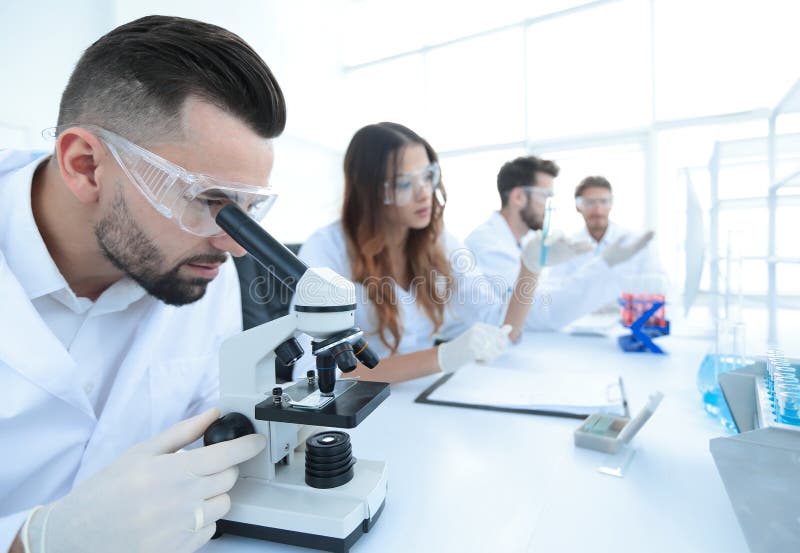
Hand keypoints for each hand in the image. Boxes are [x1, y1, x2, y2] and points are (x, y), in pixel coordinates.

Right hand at [24, 408, 265, 552]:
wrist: (77, 536)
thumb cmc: (105, 493)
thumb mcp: (140, 453)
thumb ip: (182, 433)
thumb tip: (212, 414)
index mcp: (174, 471)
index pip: (228, 454)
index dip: (249, 445)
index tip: (257, 441)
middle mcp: (184, 500)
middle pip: (229, 479)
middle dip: (222, 470)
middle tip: (199, 470)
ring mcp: (184, 529)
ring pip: (223, 506)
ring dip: (212, 498)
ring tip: (182, 497)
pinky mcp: (181, 550)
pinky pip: (210, 532)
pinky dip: (201, 523)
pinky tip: (176, 518)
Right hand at [437, 323, 511, 372]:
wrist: (448, 356)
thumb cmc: (466, 349)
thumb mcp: (481, 339)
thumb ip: (496, 334)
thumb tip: (510, 327)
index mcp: (480, 326)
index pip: (501, 336)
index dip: (499, 346)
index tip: (490, 350)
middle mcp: (478, 330)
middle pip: (499, 344)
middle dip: (495, 353)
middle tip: (483, 356)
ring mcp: (475, 339)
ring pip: (495, 352)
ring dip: (489, 358)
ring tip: (479, 359)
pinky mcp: (473, 349)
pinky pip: (488, 357)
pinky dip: (484, 362)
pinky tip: (476, 362)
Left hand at [521, 230, 592, 271]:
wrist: (536, 257)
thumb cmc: (534, 247)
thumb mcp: (532, 243)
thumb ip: (535, 238)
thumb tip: (539, 233)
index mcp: (553, 236)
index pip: (556, 234)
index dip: (552, 238)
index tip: (545, 244)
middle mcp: (561, 239)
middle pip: (566, 237)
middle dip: (567, 240)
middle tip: (568, 242)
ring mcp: (567, 246)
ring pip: (576, 244)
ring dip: (582, 243)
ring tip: (589, 242)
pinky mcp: (571, 253)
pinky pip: (580, 251)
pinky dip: (586, 249)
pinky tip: (593, 246)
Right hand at [601, 231, 653, 266]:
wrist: (605, 265)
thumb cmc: (608, 254)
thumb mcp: (613, 245)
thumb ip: (620, 239)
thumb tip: (626, 233)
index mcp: (629, 250)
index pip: (640, 242)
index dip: (646, 236)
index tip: (651, 231)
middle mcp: (631, 253)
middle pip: (641, 244)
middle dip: (647, 238)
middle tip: (653, 232)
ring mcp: (629, 255)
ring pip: (640, 248)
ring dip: (645, 242)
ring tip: (650, 238)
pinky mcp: (627, 257)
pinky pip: (637, 251)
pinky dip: (641, 247)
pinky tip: (644, 246)